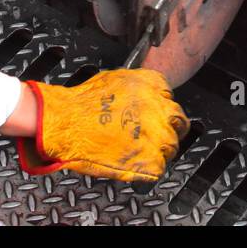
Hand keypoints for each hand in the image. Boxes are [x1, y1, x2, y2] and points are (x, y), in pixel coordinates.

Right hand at [16, 68, 189, 183]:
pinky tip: (138, 164)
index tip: (158, 116)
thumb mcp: (115, 78)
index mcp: (151, 86)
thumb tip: (140, 95)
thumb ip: (136, 87)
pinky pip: (159, 167)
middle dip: (171, 129)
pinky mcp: (148, 159)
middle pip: (178, 122)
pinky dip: (150, 169)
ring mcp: (156, 135)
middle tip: (159, 136)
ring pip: (172, 146)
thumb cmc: (83, 102)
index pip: (170, 98)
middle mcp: (158, 109)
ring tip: (146, 152)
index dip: (163, 109)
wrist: (68, 122)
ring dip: (161, 150)